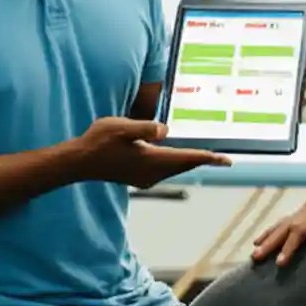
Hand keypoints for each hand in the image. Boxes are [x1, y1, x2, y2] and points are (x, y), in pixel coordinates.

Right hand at [77, 117, 229, 188]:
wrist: (79, 162)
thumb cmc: (98, 141)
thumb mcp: (121, 127)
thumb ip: (144, 128)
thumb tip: (166, 130)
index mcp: (151, 160)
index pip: (186, 158)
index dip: (208, 158)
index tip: (226, 160)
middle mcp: (152, 173)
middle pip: (184, 166)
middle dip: (203, 161)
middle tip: (224, 160)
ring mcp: (145, 177)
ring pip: (175, 169)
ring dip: (190, 163)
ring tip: (207, 158)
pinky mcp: (138, 176)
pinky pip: (165, 170)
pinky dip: (177, 164)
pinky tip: (178, 158)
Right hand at [251, 179, 305, 265]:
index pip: (299, 229)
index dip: (289, 247)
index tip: (279, 262)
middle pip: (286, 225)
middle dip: (270, 242)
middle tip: (255, 257)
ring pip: (285, 220)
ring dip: (270, 234)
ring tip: (255, 247)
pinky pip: (290, 219)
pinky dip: (278, 228)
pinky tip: (272, 234)